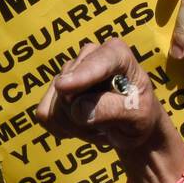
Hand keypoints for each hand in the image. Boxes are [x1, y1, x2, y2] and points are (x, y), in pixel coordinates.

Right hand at [34, 37, 171, 155]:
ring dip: (76, 126)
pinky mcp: (52, 91)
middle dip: (83, 118)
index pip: (99, 62)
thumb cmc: (139, 114)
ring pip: (55, 107)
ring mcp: (67, 71)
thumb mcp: (137, 116)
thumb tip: (76, 108)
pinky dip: (62, 128)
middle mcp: (88, 55)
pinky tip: (81, 124)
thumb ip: (112, 110)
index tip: (64, 87)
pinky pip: (45, 115)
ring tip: (98, 124)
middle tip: (109, 125)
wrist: (130, 124)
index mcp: (117, 54)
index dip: (82, 74)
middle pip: (69, 91)